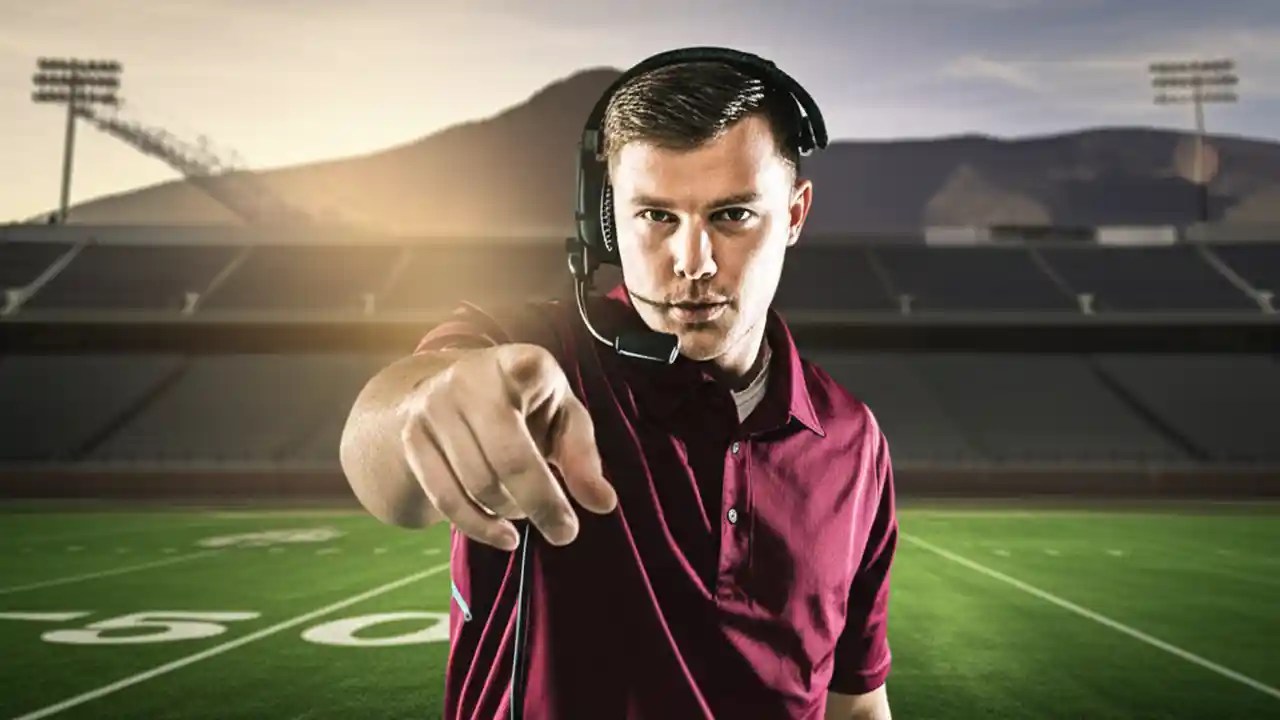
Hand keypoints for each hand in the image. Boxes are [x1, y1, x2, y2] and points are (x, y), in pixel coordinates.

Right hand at [399, 343, 614, 549]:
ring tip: (529, 513)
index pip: (525, 365)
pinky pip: (446, 498)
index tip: (529, 372)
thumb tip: (604, 504)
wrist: (447, 396)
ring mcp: (435, 407)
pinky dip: (480, 527)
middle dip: (542, 502)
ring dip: (512, 511)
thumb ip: (582, 457)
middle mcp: (470, 379)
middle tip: (567, 533)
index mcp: (517, 363)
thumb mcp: (560, 418)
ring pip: (479, 484)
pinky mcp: (412, 439)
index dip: (526, 371)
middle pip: (509, 456)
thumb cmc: (523, 408)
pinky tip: (506, 537)